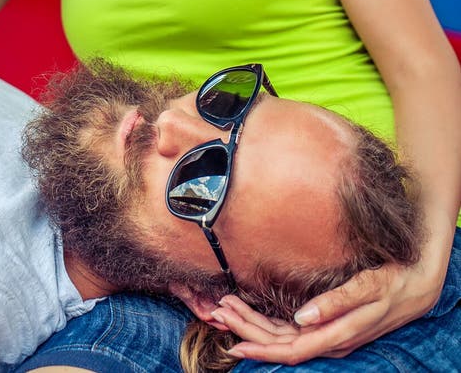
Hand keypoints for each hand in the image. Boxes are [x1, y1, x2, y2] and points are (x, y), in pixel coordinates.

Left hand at [211, 257, 446, 364]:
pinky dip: (268, 321)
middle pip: (278, 342)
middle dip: (246, 329)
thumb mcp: (368, 289)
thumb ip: (336, 303)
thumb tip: (303, 318)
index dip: (259, 345)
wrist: (415, 285)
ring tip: (225, 309)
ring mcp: (326, 332)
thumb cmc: (392, 284)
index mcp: (335, 336)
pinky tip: (251, 313)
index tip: (232, 339)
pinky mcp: (326, 322)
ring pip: (282, 335)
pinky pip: (291, 328)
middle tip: (217, 311)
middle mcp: (327, 339)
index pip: (288, 348)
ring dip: (252, 323)